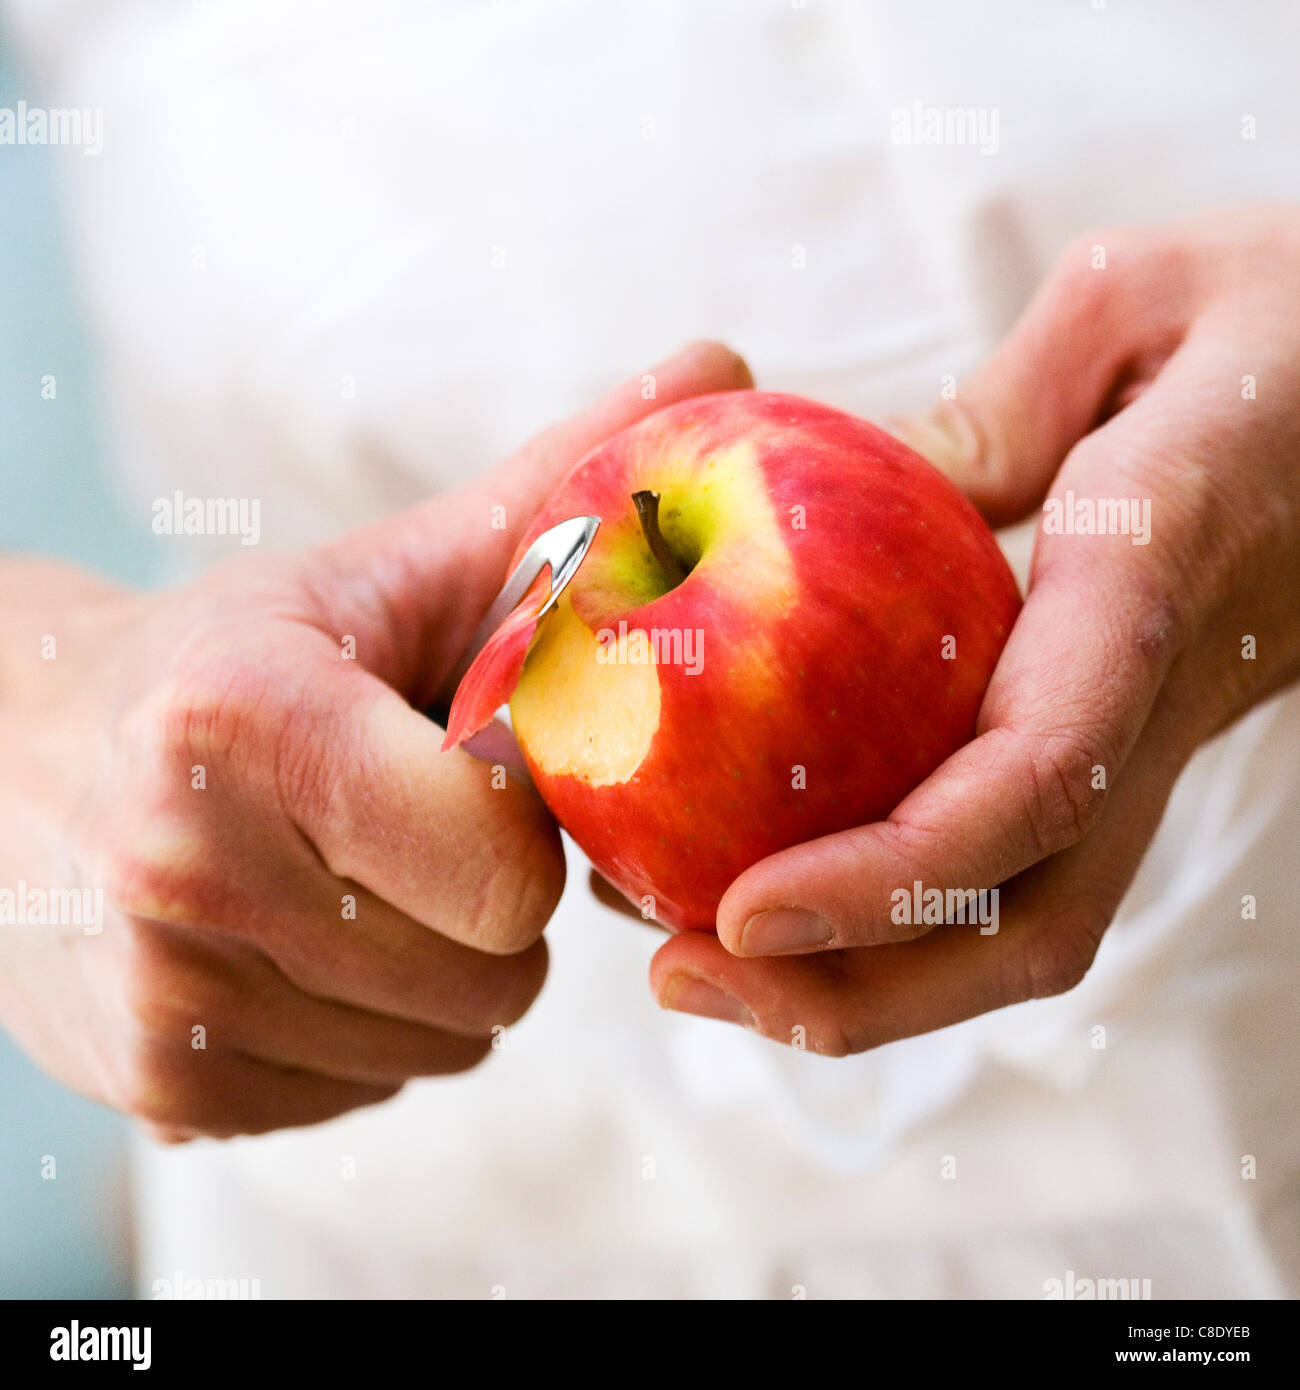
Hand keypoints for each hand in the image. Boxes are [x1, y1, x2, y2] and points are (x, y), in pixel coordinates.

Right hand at [0, 342, 752, 1134]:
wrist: (10, 761)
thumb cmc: (234, 657)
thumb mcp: (385, 571)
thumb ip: (559, 487)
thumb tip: (726, 365)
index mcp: (250, 722)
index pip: (506, 866)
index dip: (523, 823)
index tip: (477, 774)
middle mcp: (188, 872)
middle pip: (494, 973)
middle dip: (493, 906)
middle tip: (419, 828)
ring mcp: (170, 1002)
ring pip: (447, 1043)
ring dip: (439, 969)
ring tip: (356, 880)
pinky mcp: (167, 1095)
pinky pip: (373, 1087)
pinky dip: (371, 1027)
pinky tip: (303, 943)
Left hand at [651, 207, 1299, 1053]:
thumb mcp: (1143, 300)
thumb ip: (995, 410)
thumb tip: (858, 495)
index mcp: (1156, 578)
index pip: (1032, 778)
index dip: (890, 874)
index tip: (743, 911)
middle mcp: (1159, 701)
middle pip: (1027, 918)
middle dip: (853, 989)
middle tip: (681, 977)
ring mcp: (1152, 741)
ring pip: (1029, 922)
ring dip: (864, 980)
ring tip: (700, 966)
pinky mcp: (1130, 744)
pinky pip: (1017, 866)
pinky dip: (895, 911)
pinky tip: (780, 883)